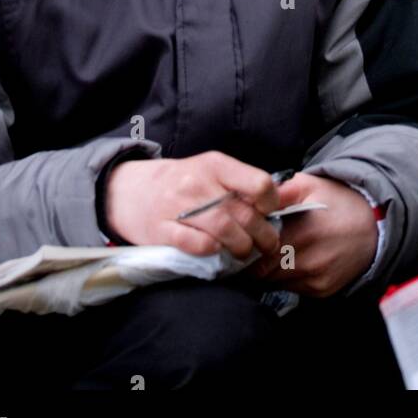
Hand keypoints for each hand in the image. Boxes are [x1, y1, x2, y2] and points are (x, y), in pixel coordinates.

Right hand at [104, 151, 280, 260]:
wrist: (131, 190)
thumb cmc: (181, 182)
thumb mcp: (211, 171)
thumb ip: (243, 184)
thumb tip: (287, 197)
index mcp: (215, 164)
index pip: (259, 184)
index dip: (272, 204)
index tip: (270, 214)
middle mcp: (198, 182)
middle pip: (244, 214)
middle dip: (263, 235)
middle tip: (267, 245)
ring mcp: (179, 206)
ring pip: (225, 231)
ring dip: (242, 248)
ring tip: (245, 252)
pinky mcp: (163, 230)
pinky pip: (197, 245)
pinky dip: (213, 252)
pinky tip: (217, 252)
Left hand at [249, 172, 378, 296]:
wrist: (374, 225)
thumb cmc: (338, 201)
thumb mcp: (309, 185)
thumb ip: (279, 192)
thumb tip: (249, 200)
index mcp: (305, 234)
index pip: (260, 254)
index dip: (248, 247)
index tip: (243, 238)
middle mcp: (312, 263)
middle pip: (265, 272)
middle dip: (255, 260)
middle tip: (250, 245)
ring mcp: (318, 280)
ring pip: (276, 282)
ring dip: (269, 270)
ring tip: (270, 251)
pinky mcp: (323, 291)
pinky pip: (293, 288)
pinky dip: (286, 276)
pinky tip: (290, 259)